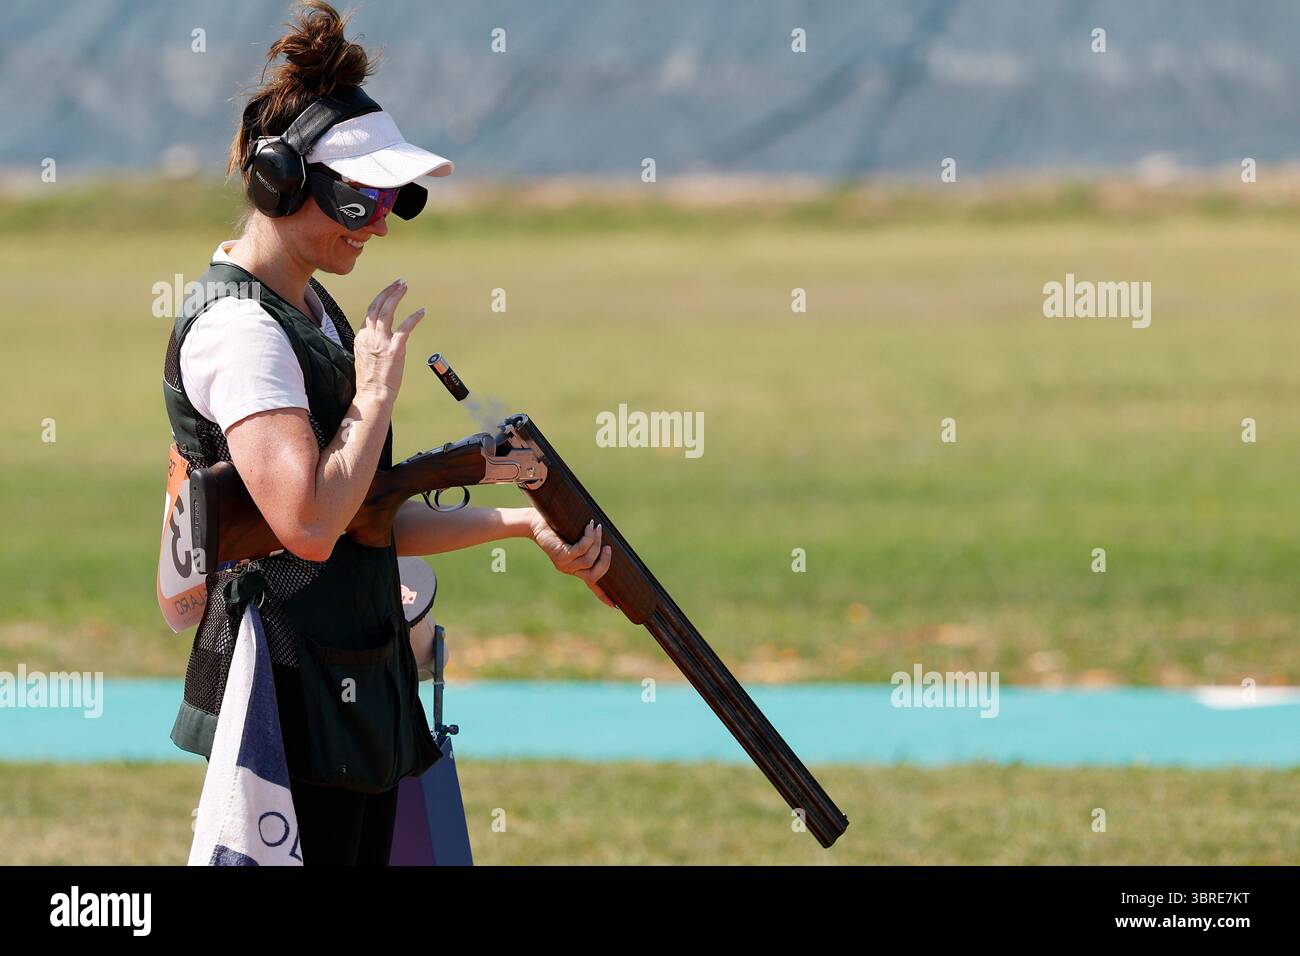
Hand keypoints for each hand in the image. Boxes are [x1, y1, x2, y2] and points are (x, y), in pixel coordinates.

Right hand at [353, 278, 425, 401]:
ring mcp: (381, 342)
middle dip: (388, 292)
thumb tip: (378, 340)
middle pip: (377, 306)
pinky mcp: (394, 349)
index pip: (370, 313)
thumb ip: (370, 345)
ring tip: (404, 286)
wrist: (372, 395)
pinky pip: (405, 327)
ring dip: (396, 296)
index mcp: (361, 338)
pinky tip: (422, 311)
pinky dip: (414, 317)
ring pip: (387, 311)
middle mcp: (369, 336)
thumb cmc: (370, 381)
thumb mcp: (364, 358)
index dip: (380, 300)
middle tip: (399, 283)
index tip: (389, 293)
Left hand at [528, 512, 617, 607]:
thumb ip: (589, 544)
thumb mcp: (577, 538)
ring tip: (597, 528)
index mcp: (575, 569)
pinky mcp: (561, 556)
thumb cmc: (559, 528)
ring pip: (589, 560)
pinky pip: (581, 550)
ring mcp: (565, 565)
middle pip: (595, 575)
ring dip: (597, 543)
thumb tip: (608, 542)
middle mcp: (570, 570)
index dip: (603, 596)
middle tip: (608, 547)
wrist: (537, 523)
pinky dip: (588, 538)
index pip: (592, 585)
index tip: (615, 607)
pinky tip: (589, 527)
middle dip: (605, 561)